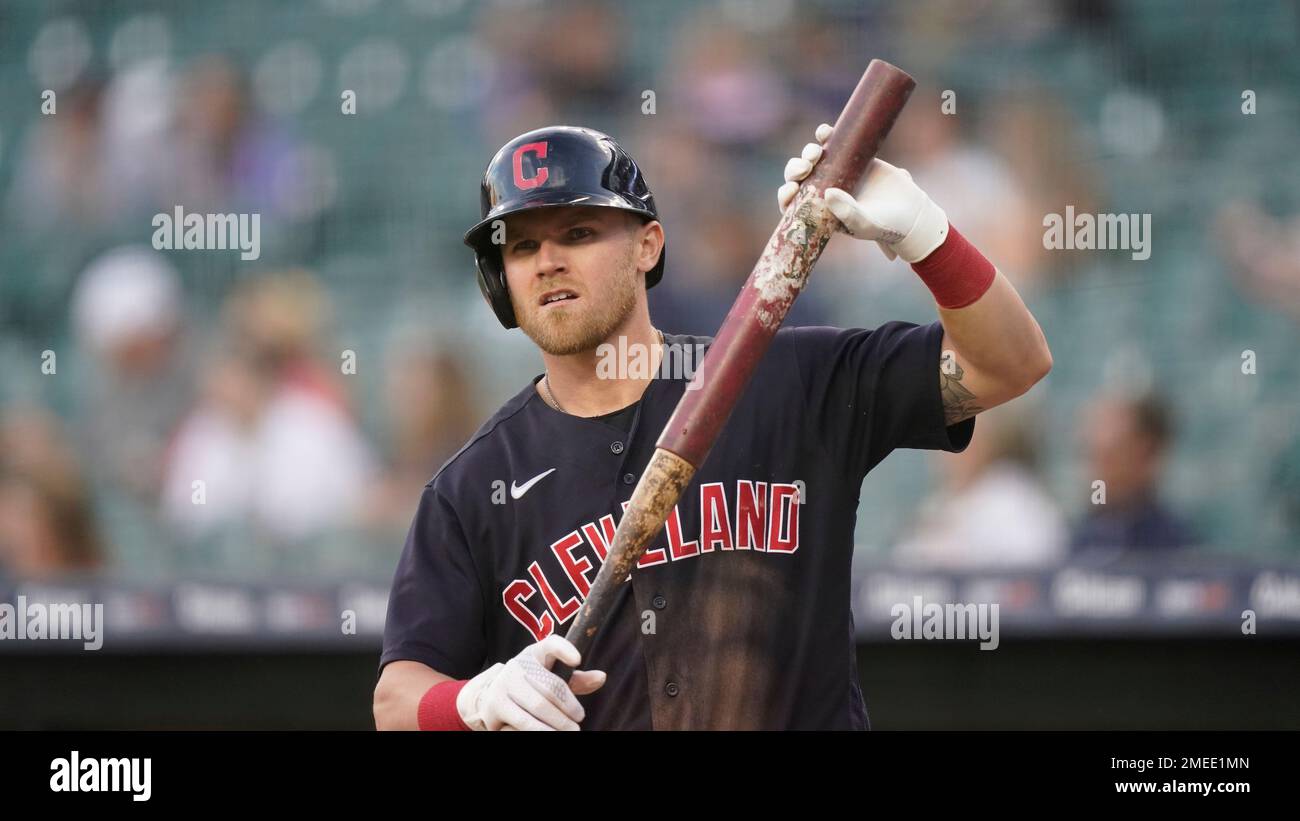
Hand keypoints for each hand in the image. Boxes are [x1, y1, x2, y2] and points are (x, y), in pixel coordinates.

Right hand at [455, 634, 606, 730]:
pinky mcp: (494, 707)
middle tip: (577, 723)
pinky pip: (519, 723)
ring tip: (568, 732)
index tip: (578, 659)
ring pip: (534, 709)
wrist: (488, 698)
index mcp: (534, 654)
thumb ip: (575, 680)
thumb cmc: (529, 686)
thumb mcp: (550, 678)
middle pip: (548, 688)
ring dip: (554, 725)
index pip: (550, 644)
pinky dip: (535, 730)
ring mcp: (502, 686)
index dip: (564, 649)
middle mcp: (516, 666)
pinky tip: (546, 732)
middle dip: (566, 709)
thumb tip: (602, 677)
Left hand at [777, 123, 948, 262]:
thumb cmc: (886, 225)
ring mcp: (837, 174)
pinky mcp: (851, 157)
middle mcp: (824, 192)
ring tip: (817, 152)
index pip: (793, 204)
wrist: (912, 212)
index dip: (786, 195)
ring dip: (807, 153)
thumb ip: (847, 213)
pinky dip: (824, 136)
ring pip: (811, 160)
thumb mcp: (866, 224)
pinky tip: (824, 132)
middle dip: (794, 170)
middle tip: (805, 168)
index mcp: (820, 212)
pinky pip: (832, 143)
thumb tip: (827, 193)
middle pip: (798, 178)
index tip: (791, 189)